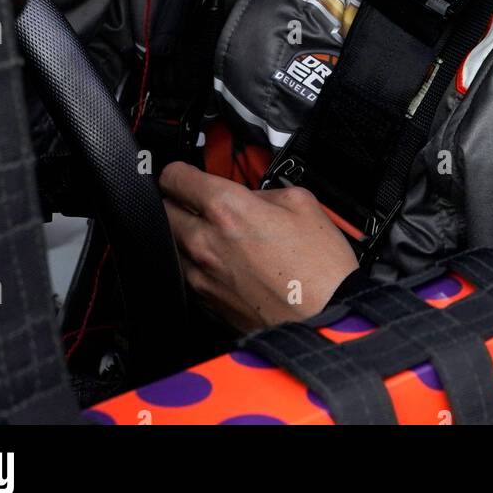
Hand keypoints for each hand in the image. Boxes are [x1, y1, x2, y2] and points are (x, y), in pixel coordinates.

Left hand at [159, 162, 358, 333]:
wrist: (328, 321)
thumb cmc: (320, 269)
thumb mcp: (301, 202)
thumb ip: (262, 191)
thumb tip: (249, 196)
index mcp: (227, 210)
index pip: (174, 177)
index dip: (180, 170)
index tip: (186, 174)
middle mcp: (206, 243)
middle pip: (164, 211)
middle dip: (178, 202)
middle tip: (200, 202)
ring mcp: (203, 278)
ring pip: (173, 245)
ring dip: (187, 235)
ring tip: (219, 236)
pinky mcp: (208, 305)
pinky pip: (189, 275)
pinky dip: (201, 265)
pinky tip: (229, 264)